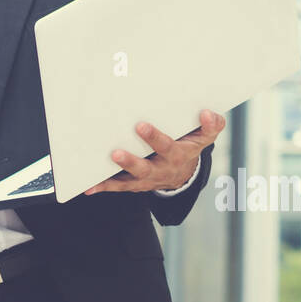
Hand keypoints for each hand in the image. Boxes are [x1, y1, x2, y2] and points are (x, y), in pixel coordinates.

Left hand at [82, 110, 224, 195]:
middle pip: (146, 168)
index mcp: (177, 154)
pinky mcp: (135, 184)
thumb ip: (212, 125)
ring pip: (130, 180)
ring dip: (113, 178)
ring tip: (96, 176)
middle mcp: (161, 168)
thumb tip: (207, 114)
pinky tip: (88, 187)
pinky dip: (103, 187)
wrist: (184, 173)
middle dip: (131, 161)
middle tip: (116, 153)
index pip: (167, 146)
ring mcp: (146, 178)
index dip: (155, 138)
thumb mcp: (206, 136)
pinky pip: (119, 186)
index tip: (141, 125)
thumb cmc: (190, 146)